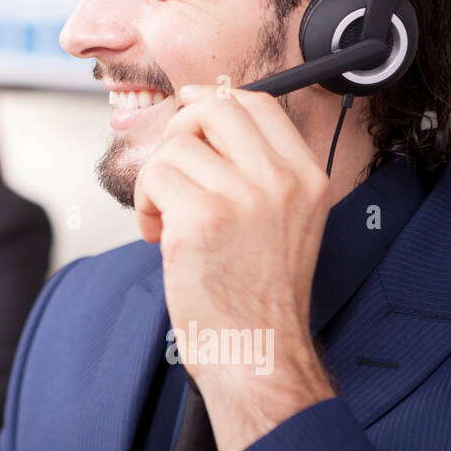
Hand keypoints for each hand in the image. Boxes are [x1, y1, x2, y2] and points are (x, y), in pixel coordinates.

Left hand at [134, 84, 336, 450]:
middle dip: (178, 130)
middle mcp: (279, 181)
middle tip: (172, 168)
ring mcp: (242, 196)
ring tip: (167, 218)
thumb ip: (257, 171)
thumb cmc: (260, 296)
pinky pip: (154, 178)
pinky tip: (158, 235)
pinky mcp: (201, 218)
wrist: (258, 351)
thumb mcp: (285, 221)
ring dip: (157, 180)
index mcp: (305, 177)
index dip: (213, 99)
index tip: (189, 107)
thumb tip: (206, 120)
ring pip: (175, 147)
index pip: (258, 103)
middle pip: (214, 108)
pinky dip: (145, 205)